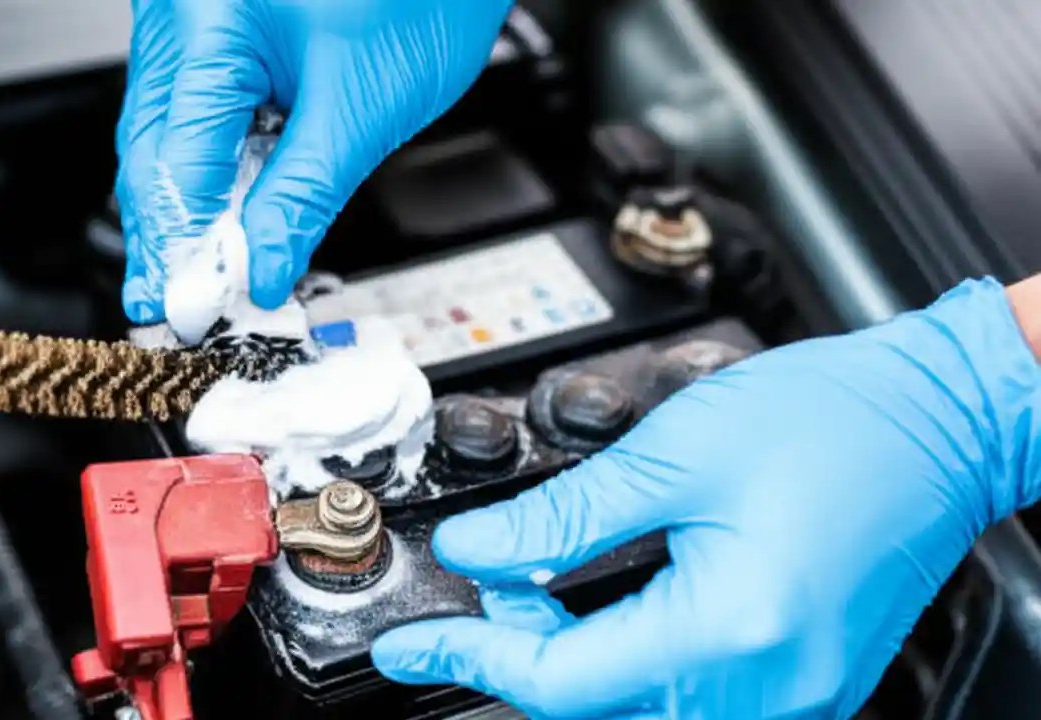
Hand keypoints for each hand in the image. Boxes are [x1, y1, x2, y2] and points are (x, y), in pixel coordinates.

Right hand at [116, 0, 512, 323]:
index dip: (181, 248)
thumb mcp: (362, 109)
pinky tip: (219, 215)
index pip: (176, 161)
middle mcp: (181, 8)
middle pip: (153, 148)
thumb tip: (263, 267)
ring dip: (185, 207)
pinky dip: (208, 166)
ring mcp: (190, 13)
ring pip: (164, 132)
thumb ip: (302, 195)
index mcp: (206, 17)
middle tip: (177, 309)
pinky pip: (193, 107)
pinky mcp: (213, 24)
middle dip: (168, 236)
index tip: (191, 311)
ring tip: (198, 276)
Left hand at [371, 278, 1040, 718]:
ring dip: (574, 665)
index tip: (412, 647)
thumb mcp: (673, 456)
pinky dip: (631, 664)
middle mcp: (769, 689)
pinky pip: (694, 699)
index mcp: (731, 632)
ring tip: (535, 591)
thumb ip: (562, 517)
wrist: (942, 417)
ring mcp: (795, 697)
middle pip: (596, 709)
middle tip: (481, 594)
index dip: (471, 657)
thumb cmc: (834, 420)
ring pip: (641, 712)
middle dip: (520, 658)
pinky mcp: (806, 683)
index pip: (561, 681)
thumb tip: (478, 549)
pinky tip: (604, 609)